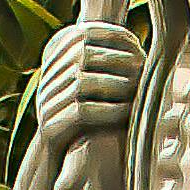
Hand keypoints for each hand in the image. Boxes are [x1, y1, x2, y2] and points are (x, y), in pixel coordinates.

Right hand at [27, 17, 142, 155]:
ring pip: (81, 83)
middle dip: (116, 59)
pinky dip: (108, 110)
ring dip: (114, 84)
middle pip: (81, 55)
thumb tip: (139, 46)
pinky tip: (127, 112)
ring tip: (138, 88)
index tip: (137, 43)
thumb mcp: (92, 85)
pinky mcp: (52, 125)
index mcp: (54, 62)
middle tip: (142, 67)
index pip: (82, 34)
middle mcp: (47, 78)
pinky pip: (80, 112)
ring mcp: (46, 101)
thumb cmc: (88, 116)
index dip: (110, 35)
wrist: (59, 156)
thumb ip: (106, 64)